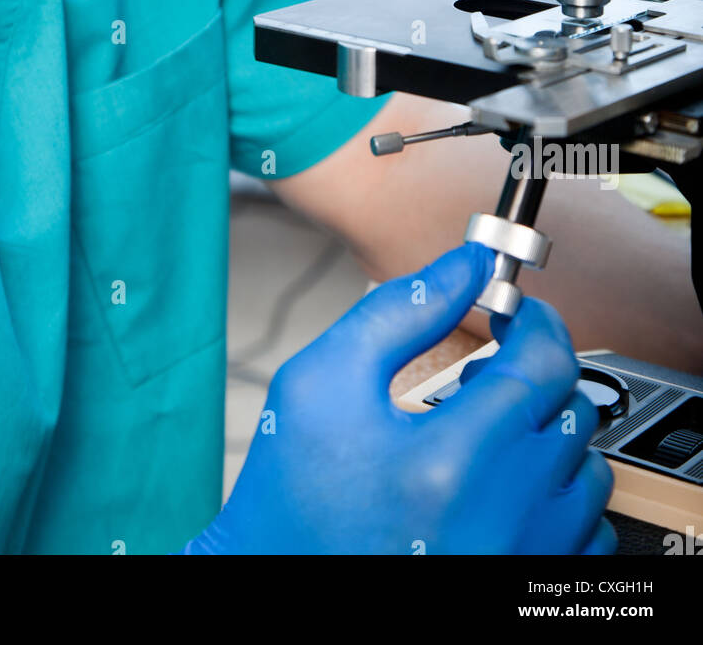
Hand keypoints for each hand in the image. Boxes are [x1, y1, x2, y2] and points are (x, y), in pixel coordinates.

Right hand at [183, 243, 614, 554]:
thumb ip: (401, 310)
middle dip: (534, 376)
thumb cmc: (290, 499)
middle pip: (571, 412)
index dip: (536, 322)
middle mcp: (498, 523)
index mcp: (448, 461)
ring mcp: (517, 564)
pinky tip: (505, 489)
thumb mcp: (321, 381)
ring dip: (547, 437)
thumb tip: (465, 267)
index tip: (518, 312)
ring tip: (491, 434)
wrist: (273, 583)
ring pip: (587, 474)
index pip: (542, 364)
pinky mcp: (523, 592)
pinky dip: (557, 502)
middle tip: (489, 375)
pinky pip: (585, 536)